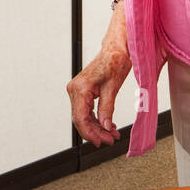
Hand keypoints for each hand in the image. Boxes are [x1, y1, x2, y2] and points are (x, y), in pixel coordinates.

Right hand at [68, 5, 131, 145]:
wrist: (116, 48)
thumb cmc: (115, 61)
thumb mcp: (113, 87)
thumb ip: (107, 108)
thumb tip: (105, 127)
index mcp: (80, 88)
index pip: (81, 118)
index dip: (90, 133)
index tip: (102, 142)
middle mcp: (74, 89)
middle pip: (81, 120)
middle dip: (96, 132)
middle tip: (111, 140)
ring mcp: (77, 90)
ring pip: (83, 117)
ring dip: (97, 127)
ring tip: (112, 134)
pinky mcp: (82, 91)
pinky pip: (87, 110)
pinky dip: (96, 119)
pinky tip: (107, 126)